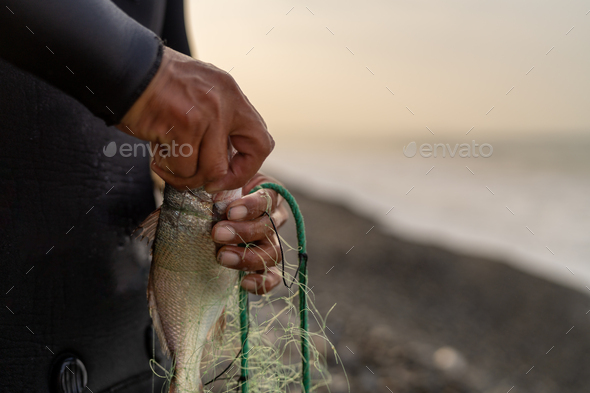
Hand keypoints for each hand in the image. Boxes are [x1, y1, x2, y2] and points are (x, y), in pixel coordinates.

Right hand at [116, 46, 273, 191]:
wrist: (124, 66)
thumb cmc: (155, 84)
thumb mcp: (198, 91)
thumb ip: (216, 120)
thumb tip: (222, 161)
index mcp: (231, 94)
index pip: (262, 140)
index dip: (249, 165)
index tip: (228, 173)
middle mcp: (225, 103)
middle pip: (251, 156)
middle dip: (230, 179)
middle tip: (206, 184)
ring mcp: (207, 114)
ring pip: (212, 170)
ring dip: (189, 177)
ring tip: (169, 165)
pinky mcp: (184, 126)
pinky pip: (184, 168)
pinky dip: (169, 170)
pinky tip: (156, 157)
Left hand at [212, 173, 288, 293]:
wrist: (213, 215)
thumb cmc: (217, 195)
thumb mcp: (219, 186)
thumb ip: (216, 189)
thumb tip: (205, 194)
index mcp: (268, 195)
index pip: (268, 199)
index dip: (252, 206)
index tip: (230, 211)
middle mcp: (274, 219)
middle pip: (269, 227)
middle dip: (244, 232)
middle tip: (217, 233)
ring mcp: (272, 243)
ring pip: (273, 252)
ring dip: (248, 256)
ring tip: (223, 257)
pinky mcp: (268, 265)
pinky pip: (274, 277)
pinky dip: (263, 282)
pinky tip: (244, 283)